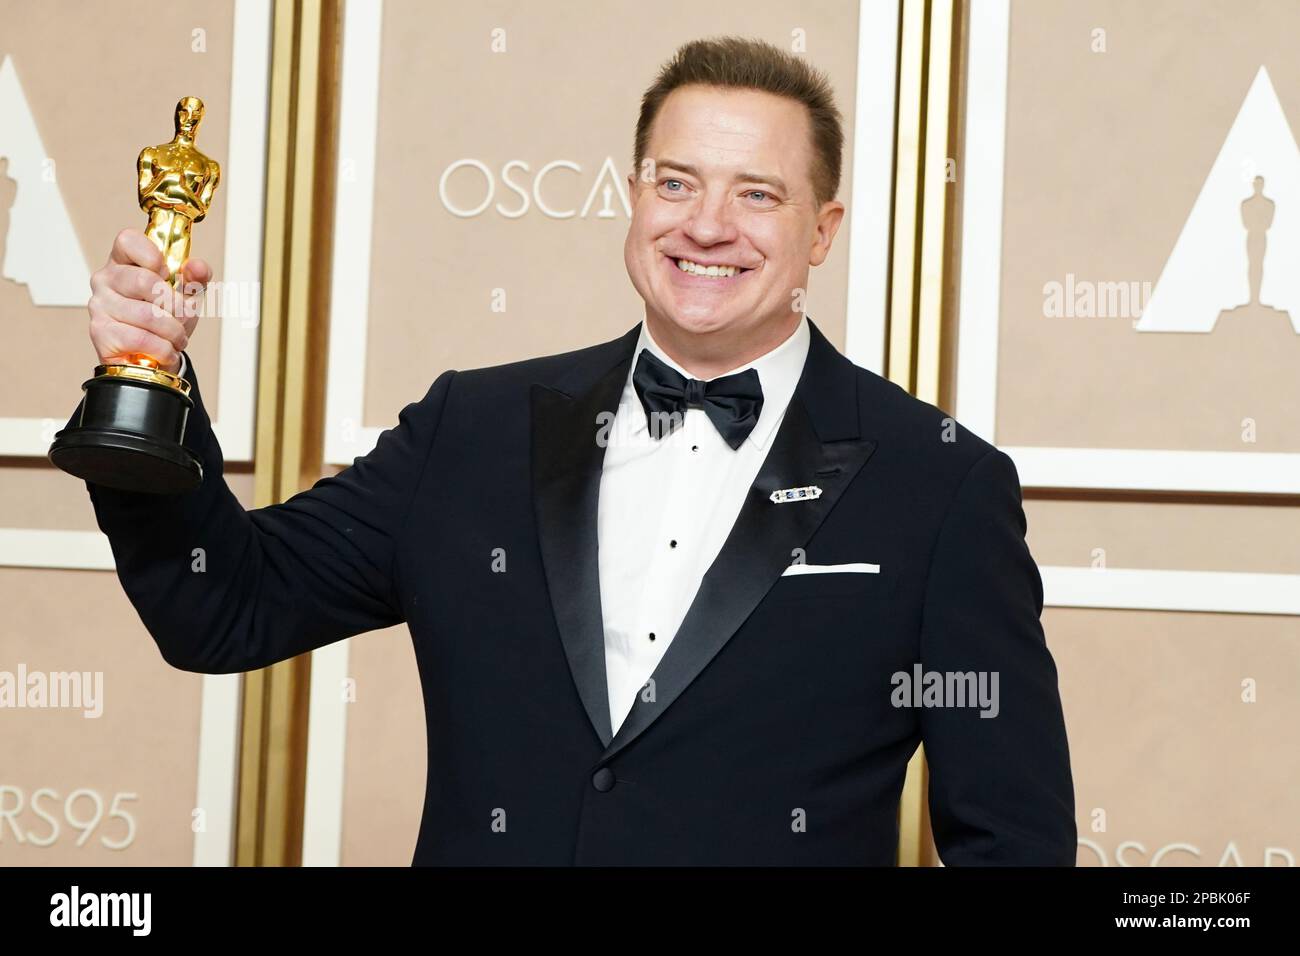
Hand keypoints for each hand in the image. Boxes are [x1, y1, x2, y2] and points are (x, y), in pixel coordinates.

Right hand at [87, 228, 211, 373]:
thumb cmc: (165, 317)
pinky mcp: (100, 333)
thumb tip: (197, 267)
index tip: (167, 274)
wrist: (154, 357)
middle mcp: (105, 279)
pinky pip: (141, 339)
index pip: (128, 240)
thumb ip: (196, 276)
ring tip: (177, 338)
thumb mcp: (187, 293)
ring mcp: (99, 305)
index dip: (153, 255)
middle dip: (176, 305)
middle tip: (182, 317)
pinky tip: (165, 351)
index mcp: (124, 261)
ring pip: (147, 315)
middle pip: (144, 281)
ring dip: (173, 332)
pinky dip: (163, 349)